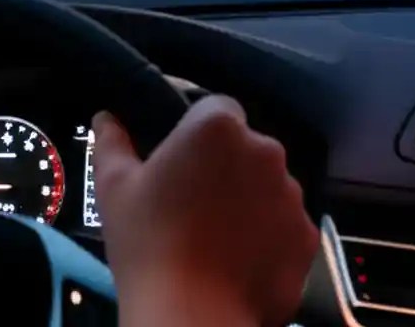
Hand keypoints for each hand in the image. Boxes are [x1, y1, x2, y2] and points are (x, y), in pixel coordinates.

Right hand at [93, 96, 318, 326]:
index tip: (181, 161)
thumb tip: (105, 118)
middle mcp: (265, 151)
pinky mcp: (308, 236)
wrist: (191, 315)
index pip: (216, 108)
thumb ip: (112, 143)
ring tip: (216, 237)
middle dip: (226, 167)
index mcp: (217, 128)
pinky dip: (269, 236)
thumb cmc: (148, 243)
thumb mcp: (115, 188)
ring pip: (269, 186)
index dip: (198, 133)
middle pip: (247, 147)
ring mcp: (292, 195)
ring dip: (250, 201)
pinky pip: (286, 225)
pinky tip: (239, 259)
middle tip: (193, 203)